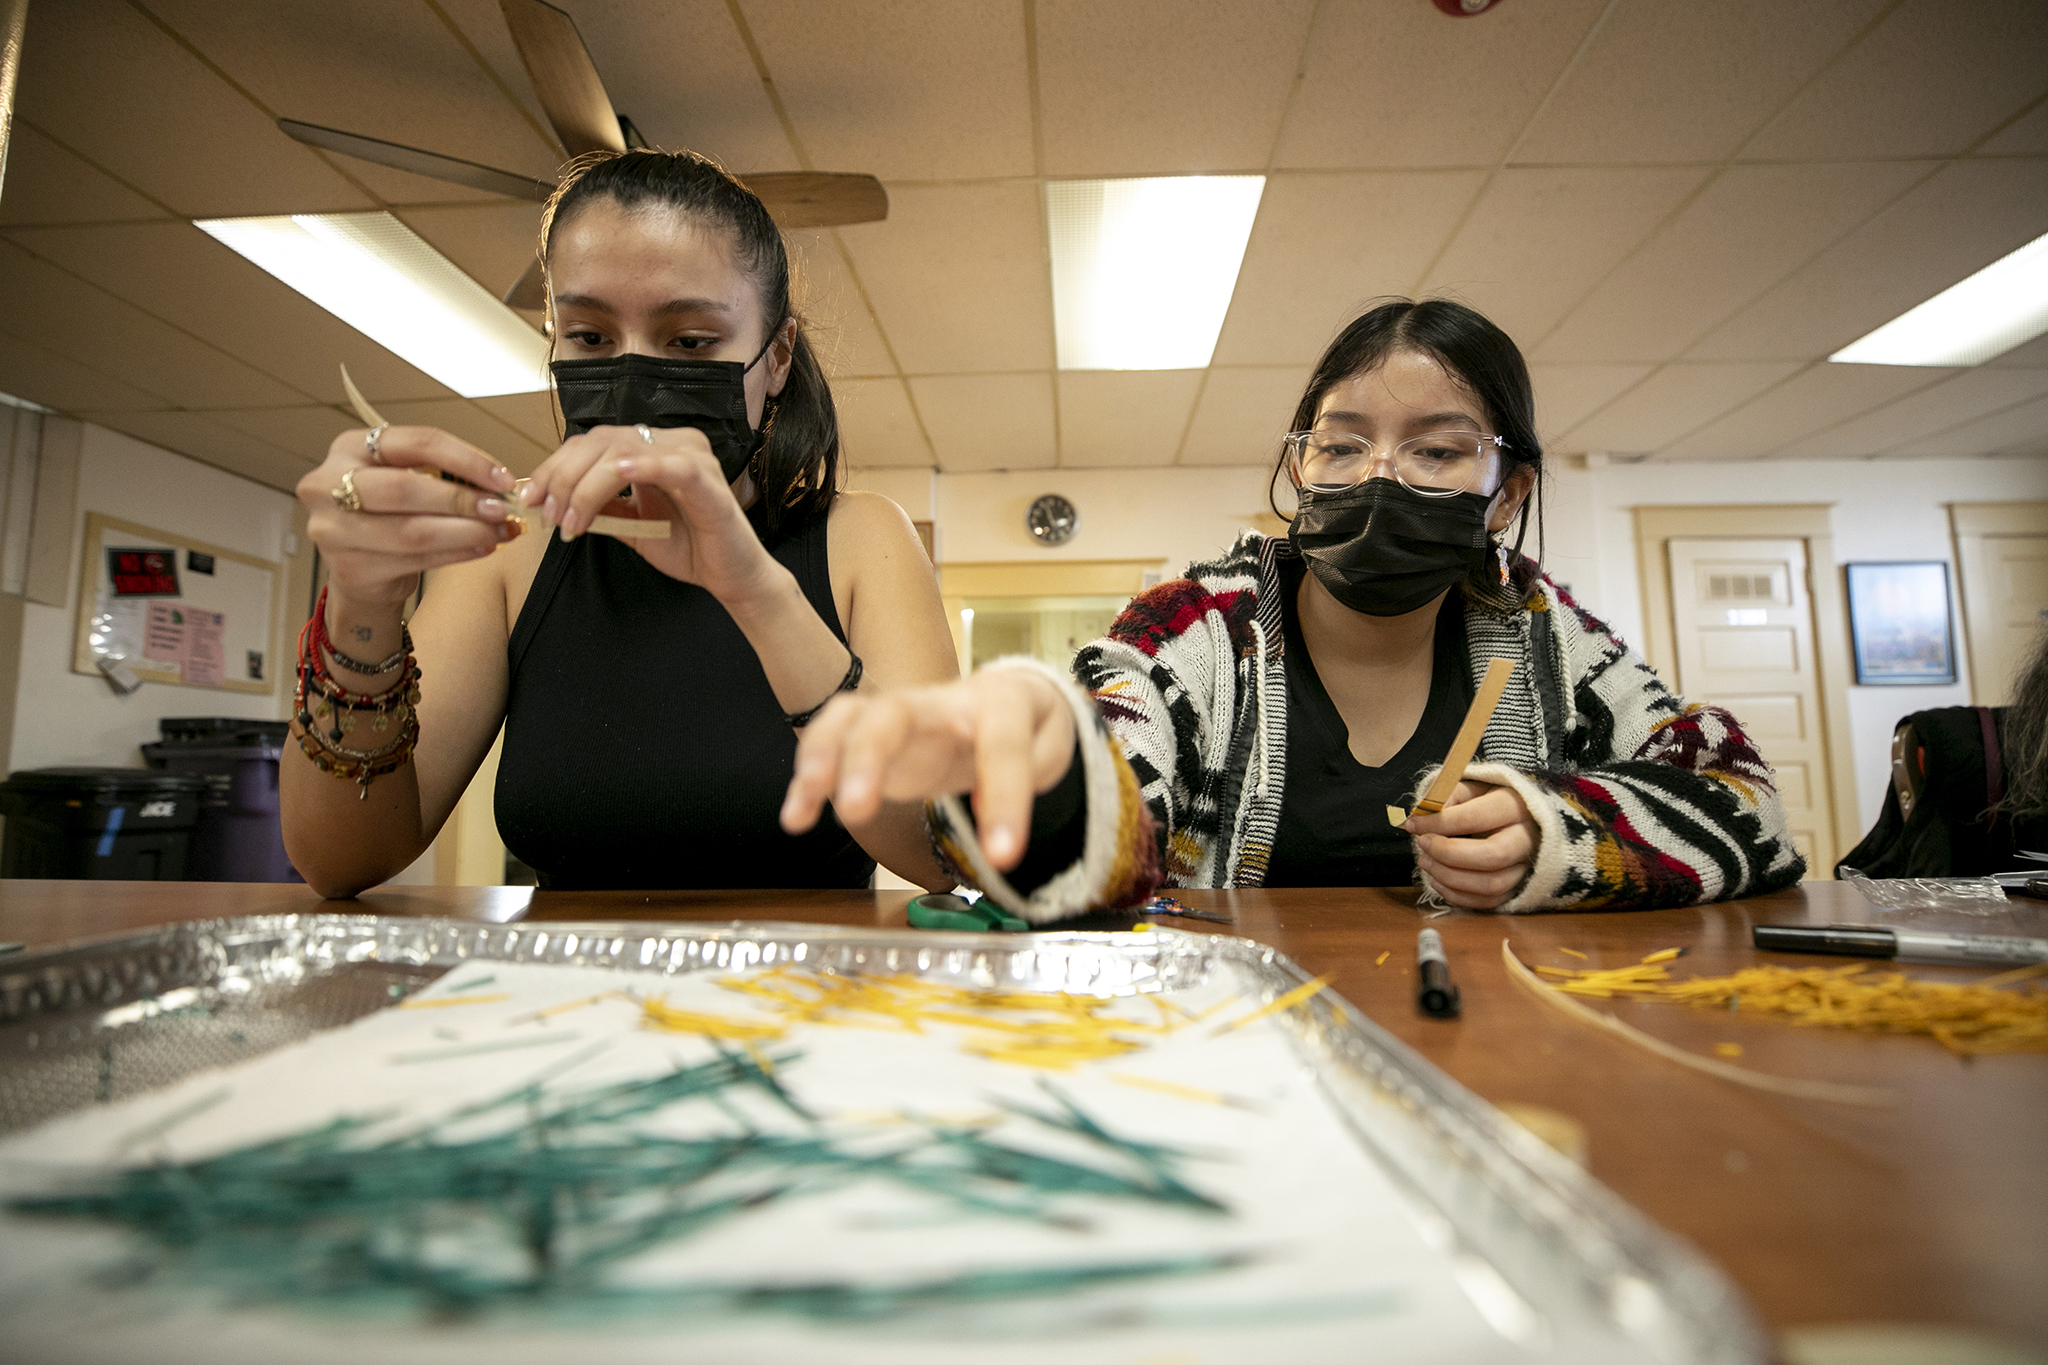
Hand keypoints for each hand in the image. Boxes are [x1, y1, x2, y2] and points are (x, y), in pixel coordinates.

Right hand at [298, 426, 518, 608]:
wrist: (360, 569)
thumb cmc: (389, 514)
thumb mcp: (404, 478)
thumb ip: (441, 475)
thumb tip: (499, 485)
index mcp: (349, 447)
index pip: (416, 443)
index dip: (466, 459)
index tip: (502, 478)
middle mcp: (329, 484)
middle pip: (406, 488)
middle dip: (462, 500)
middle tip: (501, 509)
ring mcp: (334, 529)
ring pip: (413, 531)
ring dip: (467, 532)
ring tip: (498, 532)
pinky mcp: (350, 568)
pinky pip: (415, 560)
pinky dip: (456, 554)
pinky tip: (481, 548)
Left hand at [519, 424, 779, 605]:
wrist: (732, 577)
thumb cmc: (689, 548)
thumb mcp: (631, 526)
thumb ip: (600, 509)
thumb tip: (553, 502)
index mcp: (654, 448)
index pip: (594, 443)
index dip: (556, 466)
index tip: (531, 498)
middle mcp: (673, 443)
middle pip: (602, 441)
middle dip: (564, 476)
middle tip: (547, 513)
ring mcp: (692, 457)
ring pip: (625, 451)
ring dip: (588, 485)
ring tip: (571, 520)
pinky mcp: (708, 480)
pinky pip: (671, 465)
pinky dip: (642, 468)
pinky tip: (617, 476)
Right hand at [781, 670, 1076, 869]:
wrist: (1003, 700)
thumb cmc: (1027, 728)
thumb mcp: (1053, 747)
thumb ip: (1033, 772)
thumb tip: (998, 820)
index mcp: (998, 701)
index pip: (1001, 744)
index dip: (1004, 797)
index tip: (1002, 855)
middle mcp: (939, 701)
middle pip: (895, 713)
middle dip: (869, 757)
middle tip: (856, 810)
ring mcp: (899, 716)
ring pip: (850, 719)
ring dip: (822, 759)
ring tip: (804, 808)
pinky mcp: (873, 738)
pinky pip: (832, 743)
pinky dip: (808, 779)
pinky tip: (797, 817)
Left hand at [1403, 781, 1537, 909]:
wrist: (1521, 817)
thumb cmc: (1489, 801)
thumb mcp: (1471, 787)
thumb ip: (1447, 794)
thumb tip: (1422, 813)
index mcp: (1514, 805)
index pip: (1475, 817)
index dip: (1439, 823)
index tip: (1413, 824)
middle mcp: (1527, 837)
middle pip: (1492, 856)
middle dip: (1448, 854)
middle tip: (1423, 845)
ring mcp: (1526, 866)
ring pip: (1492, 884)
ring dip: (1450, 878)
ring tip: (1426, 863)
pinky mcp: (1519, 886)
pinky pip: (1490, 901)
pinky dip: (1459, 896)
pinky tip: (1438, 882)